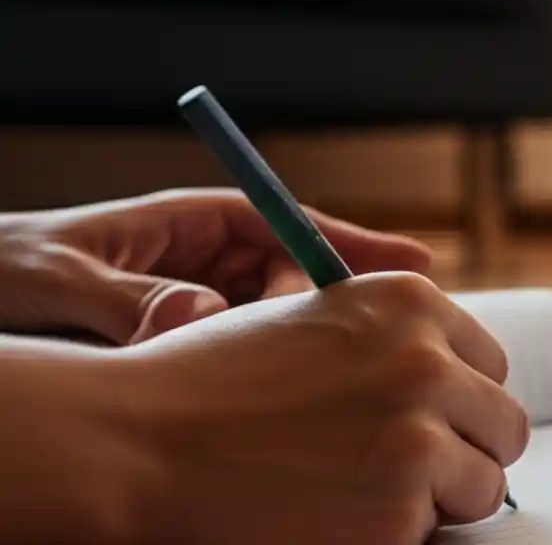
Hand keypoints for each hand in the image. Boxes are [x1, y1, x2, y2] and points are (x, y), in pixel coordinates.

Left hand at [0, 189, 432, 344]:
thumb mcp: (53, 279)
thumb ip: (127, 297)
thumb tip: (201, 317)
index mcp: (186, 225)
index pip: (289, 224)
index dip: (355, 243)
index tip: (415, 263)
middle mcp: (205, 265)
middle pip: (295, 282)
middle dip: (316, 313)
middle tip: (326, 351)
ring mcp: (201, 309)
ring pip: (278, 329)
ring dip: (288, 353)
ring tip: (275, 383)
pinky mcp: (190, 356)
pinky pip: (247, 364)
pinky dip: (260, 380)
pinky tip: (262, 409)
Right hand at [115, 273, 529, 543]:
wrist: (139, 443)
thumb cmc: (210, 382)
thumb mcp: (311, 315)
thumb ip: (390, 336)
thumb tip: (459, 372)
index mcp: (409, 301)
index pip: (489, 364)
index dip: (458, 402)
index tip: (424, 422)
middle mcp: (428, 360)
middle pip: (503, 424)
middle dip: (463, 451)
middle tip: (403, 471)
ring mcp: (418, 436)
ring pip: (483, 483)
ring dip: (438, 498)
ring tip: (363, 494)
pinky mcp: (399, 510)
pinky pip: (434, 532)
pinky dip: (394, 535)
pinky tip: (334, 515)